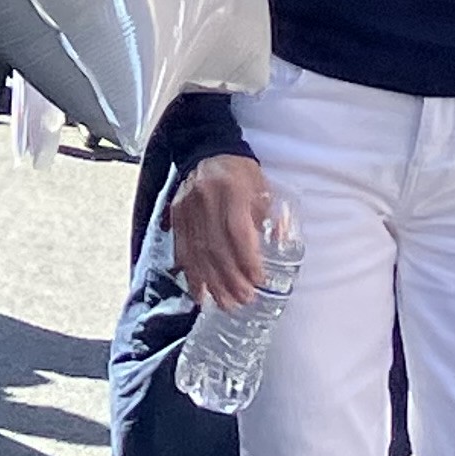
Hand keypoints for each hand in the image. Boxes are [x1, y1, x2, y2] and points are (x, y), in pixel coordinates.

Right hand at [168, 154, 274, 311]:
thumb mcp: (262, 188)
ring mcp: (186, 209)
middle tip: (244, 300)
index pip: (236, 230)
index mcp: (231, 190)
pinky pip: (182, 250)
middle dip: (230, 278)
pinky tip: (199, 293)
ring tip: (226, 304)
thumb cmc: (241, 173)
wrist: (207, 151)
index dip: (247, 258)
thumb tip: (278, 245)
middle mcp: (205, 200)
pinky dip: (190, 274)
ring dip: (212, 282)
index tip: (258, 280)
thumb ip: (268, 217)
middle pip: (215, 247)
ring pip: (197, 253)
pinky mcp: (176, 216)